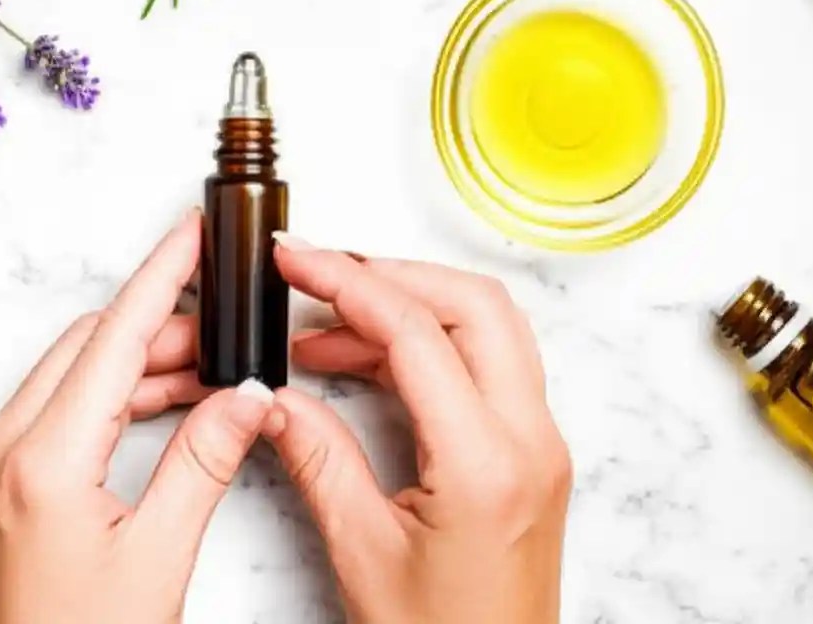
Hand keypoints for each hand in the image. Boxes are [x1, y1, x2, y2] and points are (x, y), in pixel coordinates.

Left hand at [0, 210, 275, 623]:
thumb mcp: (160, 554)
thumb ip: (205, 461)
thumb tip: (246, 395)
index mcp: (38, 463)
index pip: (111, 340)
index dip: (160, 278)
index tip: (190, 234)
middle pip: (88, 347)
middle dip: (160, 326)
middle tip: (226, 331)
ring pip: (74, 374)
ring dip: (139, 363)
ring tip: (210, 374)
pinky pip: (60, 408)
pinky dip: (113, 397)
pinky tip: (166, 403)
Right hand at [265, 234, 571, 623]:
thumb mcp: (362, 551)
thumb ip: (317, 458)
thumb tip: (274, 398)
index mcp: (486, 464)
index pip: (417, 333)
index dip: (348, 282)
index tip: (296, 260)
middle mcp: (529, 440)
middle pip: (471, 304)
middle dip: (388, 273)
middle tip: (316, 275)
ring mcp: (538, 442)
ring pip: (487, 325)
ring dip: (410, 303)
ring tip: (327, 328)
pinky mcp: (530, 451)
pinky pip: (488, 364)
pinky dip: (429, 343)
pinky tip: (366, 361)